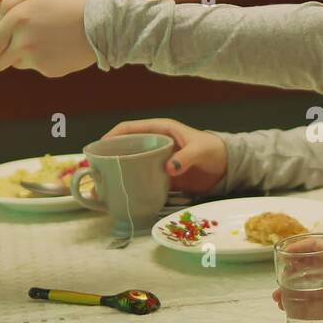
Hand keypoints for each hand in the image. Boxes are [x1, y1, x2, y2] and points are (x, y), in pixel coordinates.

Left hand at [0, 0, 95, 76]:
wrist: (107, 23)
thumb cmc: (73, 3)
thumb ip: (10, 7)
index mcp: (17, 19)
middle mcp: (24, 42)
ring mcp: (38, 60)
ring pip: (18, 63)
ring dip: (23, 54)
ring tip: (47, 38)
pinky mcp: (51, 71)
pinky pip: (38, 66)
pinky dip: (44, 58)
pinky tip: (60, 45)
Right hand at [102, 118, 227, 194]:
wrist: (227, 167)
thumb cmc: (214, 151)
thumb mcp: (201, 150)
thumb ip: (187, 157)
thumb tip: (169, 168)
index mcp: (161, 129)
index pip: (130, 128)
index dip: (112, 135)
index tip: (99, 146)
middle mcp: (155, 143)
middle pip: (126, 146)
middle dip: (110, 155)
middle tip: (96, 169)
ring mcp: (157, 160)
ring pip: (132, 163)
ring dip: (119, 171)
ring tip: (104, 183)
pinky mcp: (161, 176)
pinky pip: (143, 179)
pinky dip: (133, 185)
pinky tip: (123, 194)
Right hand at [273, 251, 322, 322]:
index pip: (319, 247)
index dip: (301, 246)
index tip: (284, 251)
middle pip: (310, 269)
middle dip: (292, 273)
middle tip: (278, 282)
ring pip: (312, 289)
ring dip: (295, 293)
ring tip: (280, 301)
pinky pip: (320, 308)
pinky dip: (306, 310)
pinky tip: (294, 315)